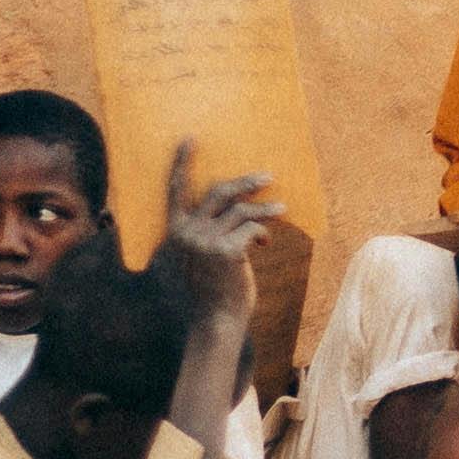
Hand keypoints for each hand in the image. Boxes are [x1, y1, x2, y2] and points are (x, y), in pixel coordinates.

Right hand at [156, 141, 279, 325]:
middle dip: (246, 182)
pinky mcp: (227, 251)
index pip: (176, 190)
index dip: (182, 164)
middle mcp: (187, 232)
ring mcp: (206, 241)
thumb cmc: (213, 286)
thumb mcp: (202, 254)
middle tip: (267, 177)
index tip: (190, 139)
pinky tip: (265, 243)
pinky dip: (262, 232)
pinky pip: (253, 228)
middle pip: (220, 192)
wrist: (217, 319)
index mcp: (176, 230)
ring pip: (242, 210)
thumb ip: (209, 230)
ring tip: (282, 209)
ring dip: (265, 209)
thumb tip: (240, 205)